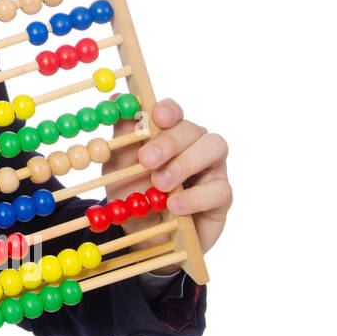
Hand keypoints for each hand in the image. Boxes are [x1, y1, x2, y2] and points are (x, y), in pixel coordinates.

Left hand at [101, 97, 230, 272]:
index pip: (173, 112)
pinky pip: (219, 189)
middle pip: (192, 128)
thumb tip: (115, 101)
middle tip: (146, 161)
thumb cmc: (131, 193)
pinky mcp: (221, 196)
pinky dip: (195, 197)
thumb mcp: (117, 167)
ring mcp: (211, 168)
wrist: (142, 234)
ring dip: (185, 163)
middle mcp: (193, 144)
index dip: (167, 110)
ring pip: (215, 148)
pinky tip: (175, 206)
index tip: (156, 116)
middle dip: (169, 142)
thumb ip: (120, 138)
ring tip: (160, 184)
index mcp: (166, 133)